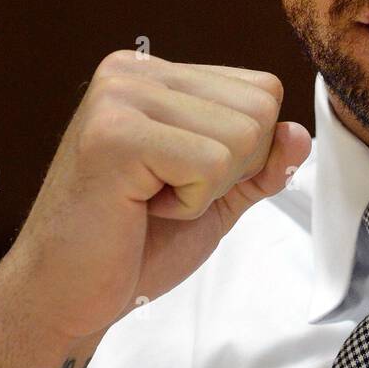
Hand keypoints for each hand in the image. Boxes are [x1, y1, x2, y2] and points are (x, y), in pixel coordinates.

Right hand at [0, 52, 310, 367]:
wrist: (67, 296)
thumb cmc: (134, 245)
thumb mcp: (218, 197)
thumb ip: (262, 163)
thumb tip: (301, 134)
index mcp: (156, 74)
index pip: (262, 91)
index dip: (247, 153)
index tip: (184, 179)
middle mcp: (134, 71)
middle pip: (260, 109)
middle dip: (232, 171)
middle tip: (166, 194)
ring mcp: (120, 97)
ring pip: (242, 135)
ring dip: (208, 190)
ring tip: (150, 199)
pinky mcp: (114, 135)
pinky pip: (211, 164)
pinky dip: (189, 204)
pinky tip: (140, 207)